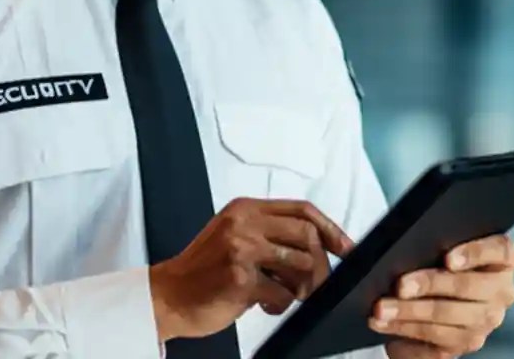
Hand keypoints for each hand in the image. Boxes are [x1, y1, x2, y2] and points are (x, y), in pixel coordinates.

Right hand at [148, 197, 354, 340]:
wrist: (166, 296)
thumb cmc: (203, 272)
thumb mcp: (233, 236)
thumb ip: (269, 233)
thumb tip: (320, 247)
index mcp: (245, 208)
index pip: (302, 209)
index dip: (331, 229)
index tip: (346, 248)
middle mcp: (243, 222)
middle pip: (308, 234)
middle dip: (321, 264)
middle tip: (316, 284)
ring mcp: (241, 248)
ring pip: (301, 263)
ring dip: (302, 287)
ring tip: (287, 295)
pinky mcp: (240, 278)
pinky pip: (282, 294)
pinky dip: (280, 305)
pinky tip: (263, 304)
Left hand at [372, 235, 513, 357]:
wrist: (436, 300)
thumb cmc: (436, 260)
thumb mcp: (439, 245)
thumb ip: (433, 239)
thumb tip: (403, 241)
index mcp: (503, 259)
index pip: (501, 250)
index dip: (475, 253)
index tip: (448, 257)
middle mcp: (502, 291)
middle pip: (470, 287)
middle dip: (430, 285)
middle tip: (399, 284)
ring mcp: (487, 321)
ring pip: (449, 317)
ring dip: (410, 313)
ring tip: (381, 307)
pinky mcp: (467, 344)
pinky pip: (435, 340)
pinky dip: (405, 330)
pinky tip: (384, 323)